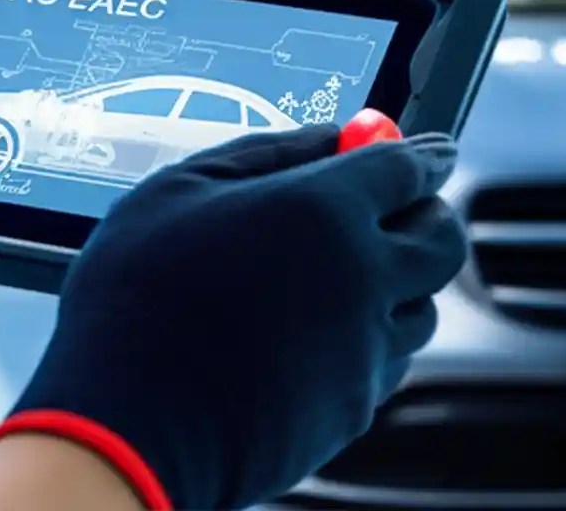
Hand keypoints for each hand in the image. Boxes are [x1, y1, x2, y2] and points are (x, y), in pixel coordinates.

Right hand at [1, 125, 465, 508]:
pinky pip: (389, 361)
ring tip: (339, 279)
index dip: (426, 155)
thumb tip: (331, 139)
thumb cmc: (135, 299)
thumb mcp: (178, 191)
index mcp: (323, 210)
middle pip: (442, 238)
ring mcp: (364, 350)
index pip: (410, 169)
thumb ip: (265, 154)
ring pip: (423, 306)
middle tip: (396, 211)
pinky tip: (316, 336)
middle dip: (428, 215)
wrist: (123, 426)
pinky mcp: (354, 407)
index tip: (433, 152)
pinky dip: (371, 340)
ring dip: (400, 284)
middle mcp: (363, 277)